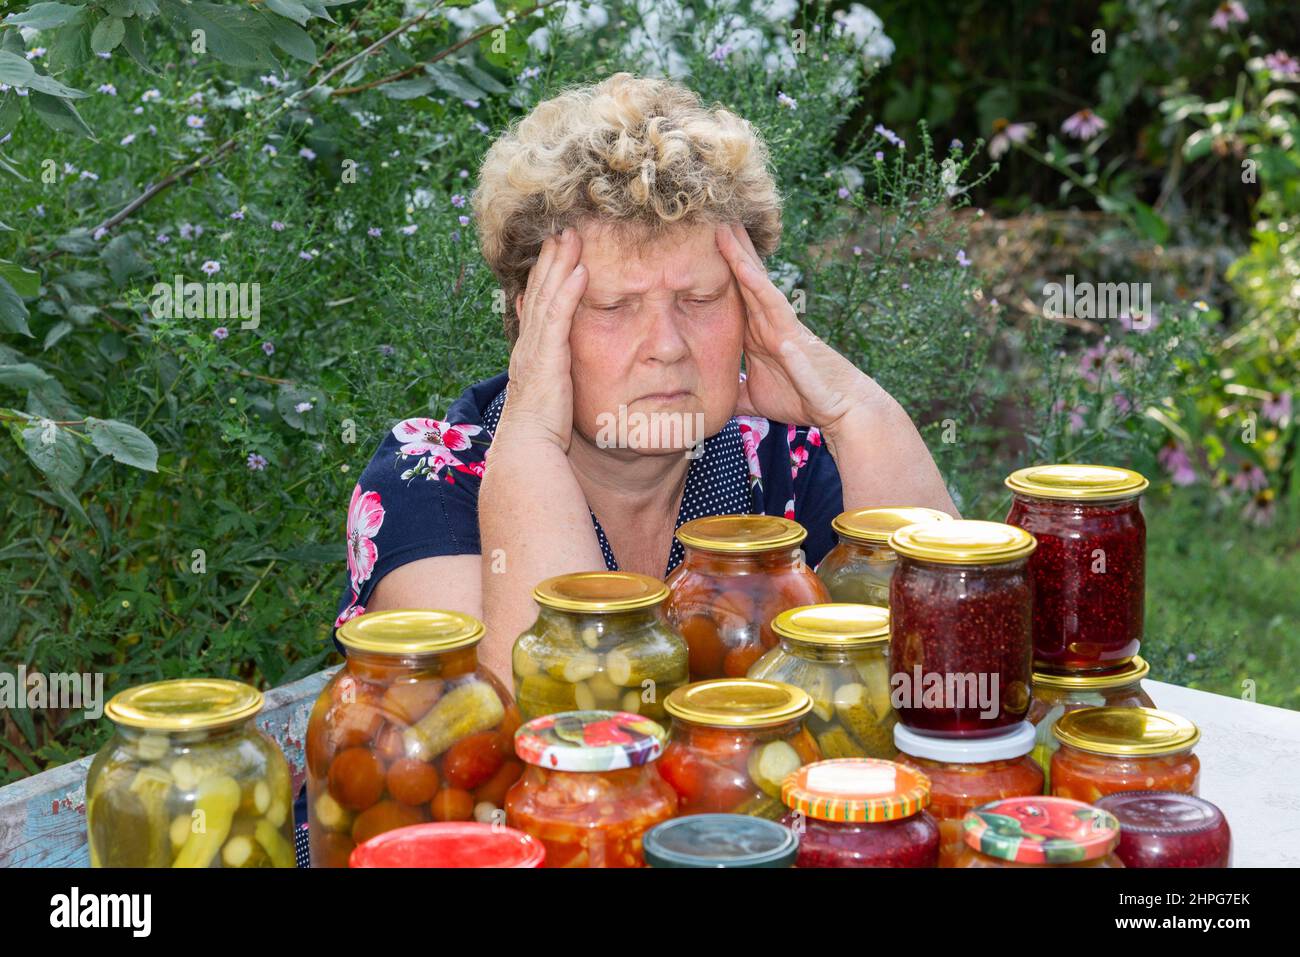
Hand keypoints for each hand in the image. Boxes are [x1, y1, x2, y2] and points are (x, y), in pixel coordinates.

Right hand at [499, 227, 587, 450]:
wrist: (528, 449)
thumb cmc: (543, 433)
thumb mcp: (549, 397)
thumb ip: (554, 377)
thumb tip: (559, 370)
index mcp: (530, 354)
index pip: (536, 307)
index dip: (544, 279)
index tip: (553, 255)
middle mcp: (528, 346)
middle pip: (538, 293)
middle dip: (549, 260)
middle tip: (561, 231)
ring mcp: (536, 349)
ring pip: (546, 297)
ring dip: (559, 265)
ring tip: (570, 237)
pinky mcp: (547, 357)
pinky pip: (559, 317)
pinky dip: (568, 291)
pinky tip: (580, 271)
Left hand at [715, 223, 881, 436]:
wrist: (839, 409)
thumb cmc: (801, 399)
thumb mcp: (754, 398)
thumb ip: (733, 393)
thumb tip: (709, 401)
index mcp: (756, 333)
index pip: (731, 294)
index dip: (715, 269)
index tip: (694, 246)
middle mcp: (768, 321)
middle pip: (744, 277)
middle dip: (728, 247)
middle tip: (709, 214)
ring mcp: (781, 325)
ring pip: (756, 283)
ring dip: (740, 256)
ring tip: (724, 227)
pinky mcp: (792, 336)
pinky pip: (773, 305)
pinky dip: (758, 286)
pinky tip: (742, 267)